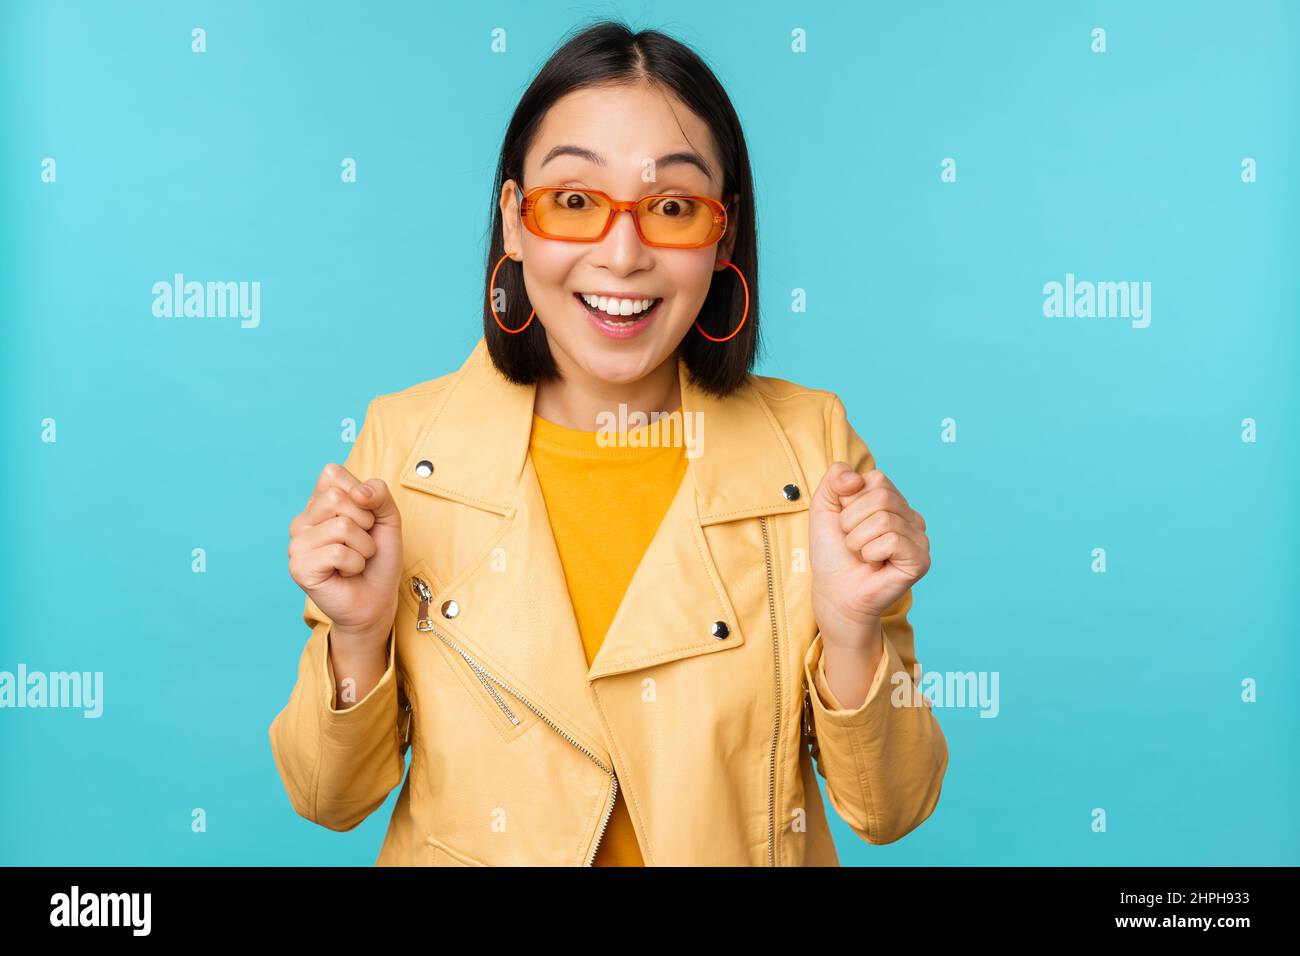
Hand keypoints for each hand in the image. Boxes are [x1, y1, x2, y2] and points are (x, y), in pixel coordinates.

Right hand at [288, 462, 402, 651]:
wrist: (377, 600)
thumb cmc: (379, 559)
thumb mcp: (387, 517)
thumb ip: (378, 493)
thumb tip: (358, 492)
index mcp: (317, 503)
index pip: (332, 473)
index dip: (360, 493)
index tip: (365, 519)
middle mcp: (302, 520)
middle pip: (338, 498)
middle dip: (365, 523)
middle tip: (362, 543)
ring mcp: (296, 544)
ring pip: (342, 526)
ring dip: (363, 547)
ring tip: (356, 560)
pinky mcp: (299, 567)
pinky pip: (338, 552)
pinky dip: (355, 564)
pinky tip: (347, 573)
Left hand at [809, 462, 929, 649]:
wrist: (834, 590)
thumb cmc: (832, 551)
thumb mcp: (824, 506)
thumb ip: (835, 478)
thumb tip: (857, 476)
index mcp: (892, 500)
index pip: (876, 479)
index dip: (850, 500)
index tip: (846, 522)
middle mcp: (910, 516)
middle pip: (881, 497)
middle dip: (852, 521)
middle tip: (852, 542)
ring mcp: (919, 538)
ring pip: (883, 520)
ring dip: (858, 540)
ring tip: (861, 554)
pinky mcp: (921, 560)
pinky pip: (892, 541)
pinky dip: (871, 553)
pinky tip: (874, 564)